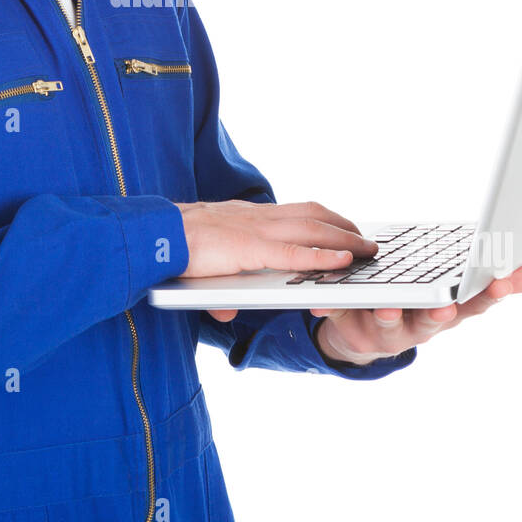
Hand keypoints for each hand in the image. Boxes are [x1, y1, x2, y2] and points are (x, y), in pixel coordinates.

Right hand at [171, 199, 376, 323]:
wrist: (153, 235)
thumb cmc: (173, 247)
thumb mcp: (204, 264)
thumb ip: (220, 286)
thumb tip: (227, 311)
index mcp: (248, 218)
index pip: (295, 211)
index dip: (324, 218)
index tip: (344, 226)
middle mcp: (257, 218)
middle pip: (313, 216)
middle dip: (344, 226)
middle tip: (368, 239)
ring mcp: (256, 231)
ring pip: (312, 229)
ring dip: (344, 239)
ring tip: (367, 250)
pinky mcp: (250, 249)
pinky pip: (295, 252)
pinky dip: (322, 256)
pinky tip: (343, 261)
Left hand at [310, 263, 521, 365]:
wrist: (367, 331)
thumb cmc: (418, 303)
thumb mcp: (457, 295)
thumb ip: (493, 283)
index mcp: (446, 313)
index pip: (474, 305)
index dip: (488, 296)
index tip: (500, 281)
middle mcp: (418, 327)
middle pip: (432, 322)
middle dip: (439, 313)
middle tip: (447, 305)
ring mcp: (384, 329)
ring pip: (388, 323)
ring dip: (388, 314)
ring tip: (385, 304)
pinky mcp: (350, 324)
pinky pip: (339, 313)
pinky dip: (332, 307)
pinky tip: (321, 299)